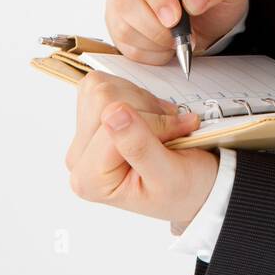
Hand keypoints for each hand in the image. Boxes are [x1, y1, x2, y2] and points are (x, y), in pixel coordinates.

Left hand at [66, 70, 219, 227]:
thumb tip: (113, 114)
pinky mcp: (92, 119)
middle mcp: (80, 158)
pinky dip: (135, 94)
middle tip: (168, 131)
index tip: (175, 133)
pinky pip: (104, 84)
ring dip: (142, 101)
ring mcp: (84, 137)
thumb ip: (139, 146)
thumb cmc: (184, 189)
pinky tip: (150, 117)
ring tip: (161, 127)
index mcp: (90, 179)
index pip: (110, 122)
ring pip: (101, 87)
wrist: (195, 186)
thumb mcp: (168, 175)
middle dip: (145, 109)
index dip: (151, 122)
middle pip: (101, 99)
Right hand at [105, 0, 249, 63]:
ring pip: (123, 25)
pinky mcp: (114, 21)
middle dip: (157, 25)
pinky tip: (167, 44)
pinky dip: (150, 52)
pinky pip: (123, 44)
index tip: (175, 16)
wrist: (208, 16)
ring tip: (179, 37)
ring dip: (156, 41)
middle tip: (184, 34)